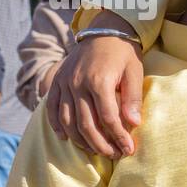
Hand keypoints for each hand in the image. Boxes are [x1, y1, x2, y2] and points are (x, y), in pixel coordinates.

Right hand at [46, 13, 143, 157]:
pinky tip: (66, 138)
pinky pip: (51, 108)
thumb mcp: (134, 72)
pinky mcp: (56, 81)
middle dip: (101, 144)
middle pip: (86, 124)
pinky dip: (57, 125)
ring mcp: (64, 83)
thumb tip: (134, 124)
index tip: (128, 150)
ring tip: (96, 150)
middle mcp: (77, 83)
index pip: (108, 118)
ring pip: (67, 120)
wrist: (104, 31)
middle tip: (114, 155)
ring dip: (81, 140)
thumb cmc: (123, 54)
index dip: (119, 137)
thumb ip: (133, 98)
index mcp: (99, 81)